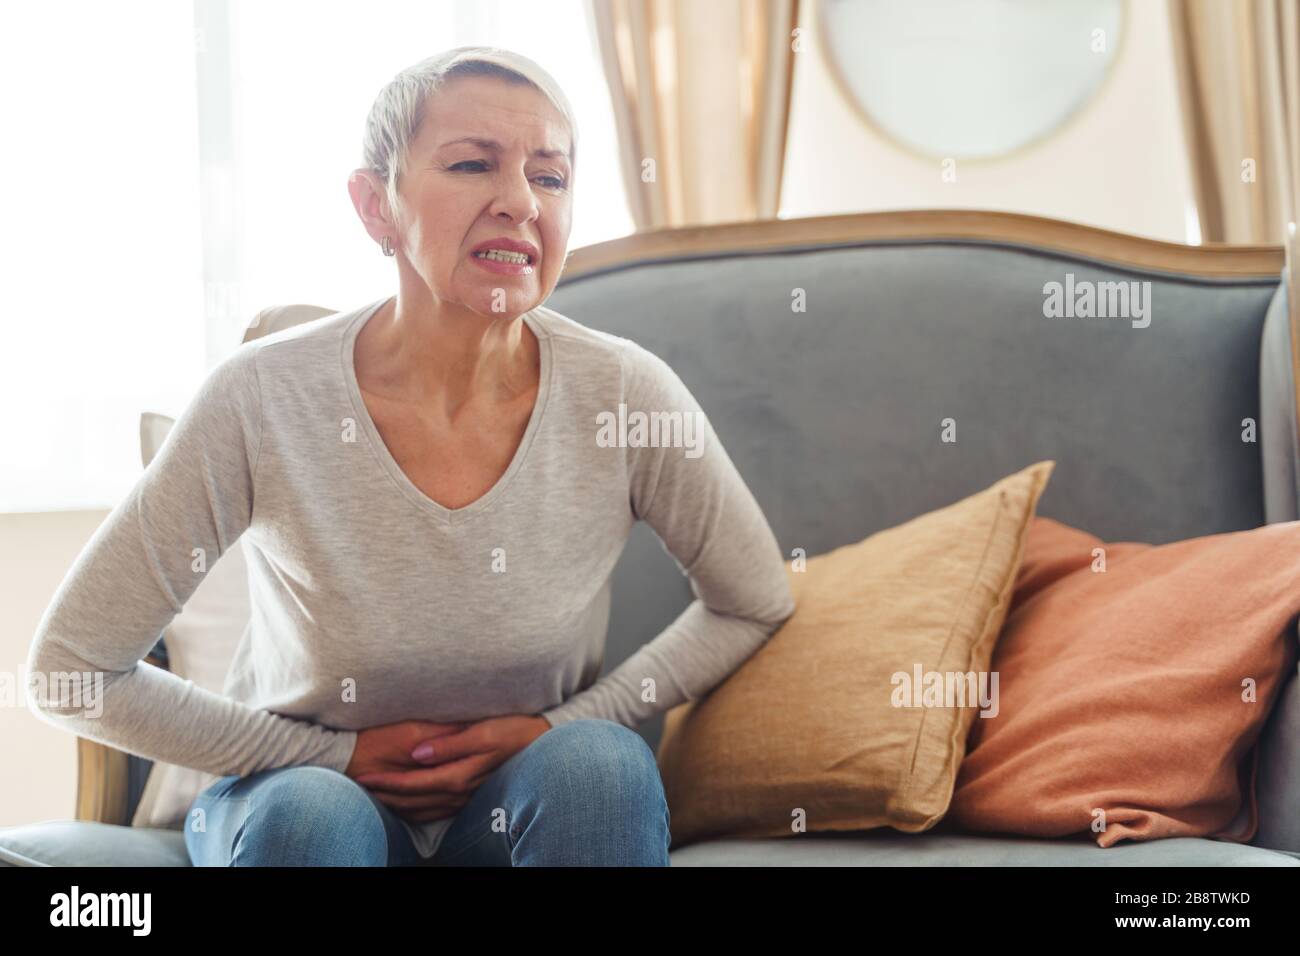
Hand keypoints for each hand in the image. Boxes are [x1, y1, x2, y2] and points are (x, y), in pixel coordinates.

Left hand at [351, 714, 550, 824]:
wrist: (541, 742)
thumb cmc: (513, 730)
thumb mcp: (483, 731)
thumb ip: (449, 743)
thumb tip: (418, 752)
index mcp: (459, 775)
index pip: (414, 782)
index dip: (387, 781)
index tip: (364, 776)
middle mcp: (460, 790)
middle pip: (414, 799)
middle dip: (385, 794)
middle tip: (360, 787)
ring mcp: (466, 795)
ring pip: (423, 808)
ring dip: (397, 803)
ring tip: (375, 795)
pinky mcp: (471, 794)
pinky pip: (436, 809)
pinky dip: (416, 808)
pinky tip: (406, 803)